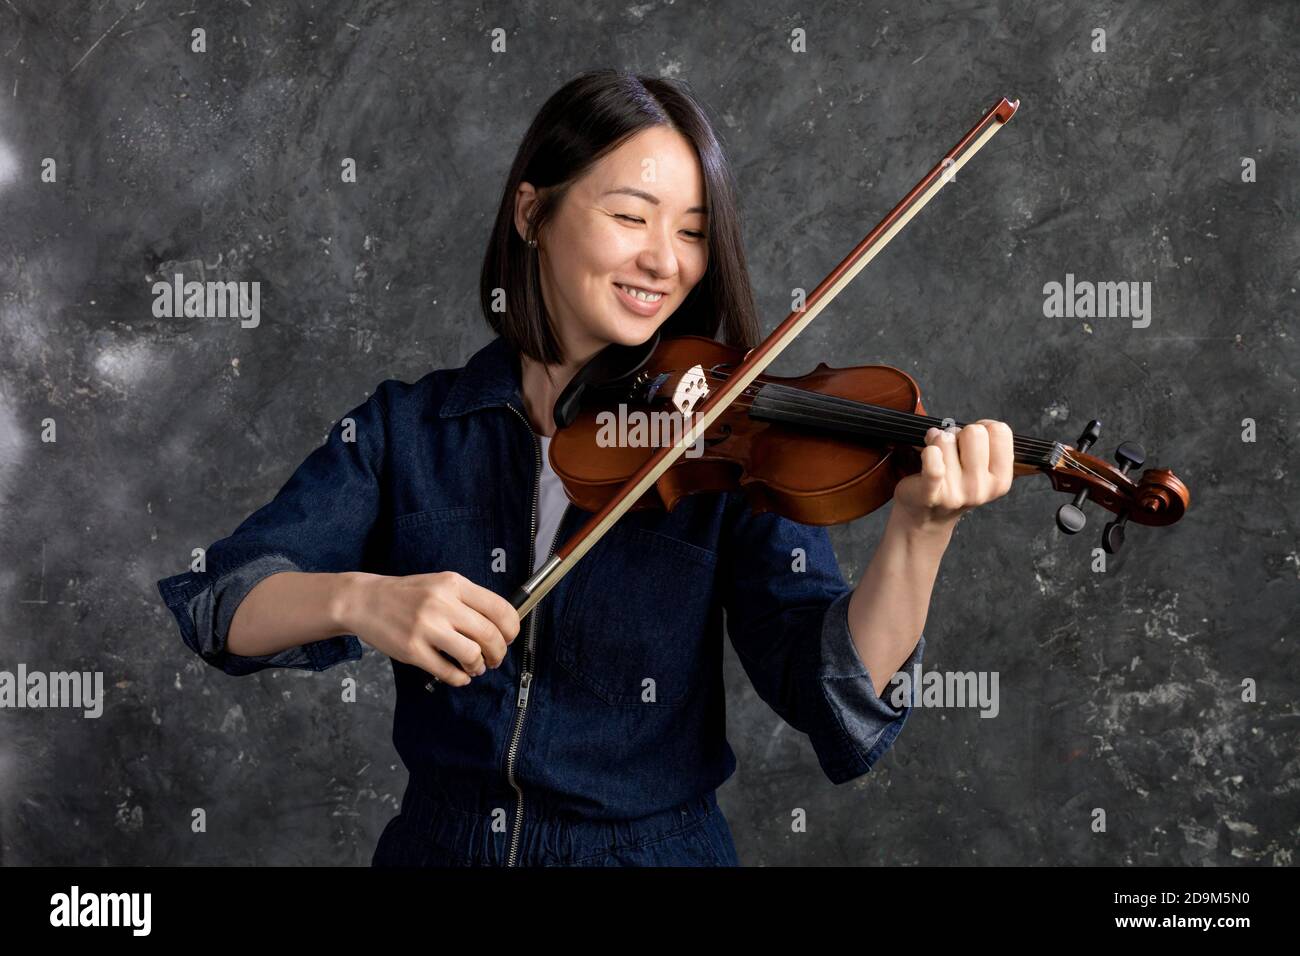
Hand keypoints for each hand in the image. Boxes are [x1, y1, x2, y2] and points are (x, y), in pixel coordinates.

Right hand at [336, 571, 520, 685]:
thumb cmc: (407, 595)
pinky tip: (459, 675)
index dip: (512, 629)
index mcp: (453, 584)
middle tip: (495, 658)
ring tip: (475, 666)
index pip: (499, 608)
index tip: (509, 638)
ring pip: (472, 655)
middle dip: (499, 653)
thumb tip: (501, 626)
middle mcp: (442, 603)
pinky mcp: (412, 650)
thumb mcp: (441, 584)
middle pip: (489, 635)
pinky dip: (460, 678)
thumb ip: (469, 600)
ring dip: (480, 667)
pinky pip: (448, 672)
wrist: (365, 600)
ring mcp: (426, 627)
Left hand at [891, 420, 1014, 530]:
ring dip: (937, 441)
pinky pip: (933, 466)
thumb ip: (985, 443)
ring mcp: (957, 493)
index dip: (983, 428)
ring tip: (936, 456)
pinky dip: (928, 452)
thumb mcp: (982, 468)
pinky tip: (928, 453)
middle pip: (975, 432)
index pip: (1000, 431)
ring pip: (946, 439)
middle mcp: (981, 489)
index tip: (972, 440)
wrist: (926, 517)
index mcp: (1001, 480)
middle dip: (959, 433)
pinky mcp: (931, 494)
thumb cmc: (955, 484)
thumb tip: (970, 425)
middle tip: (952, 449)